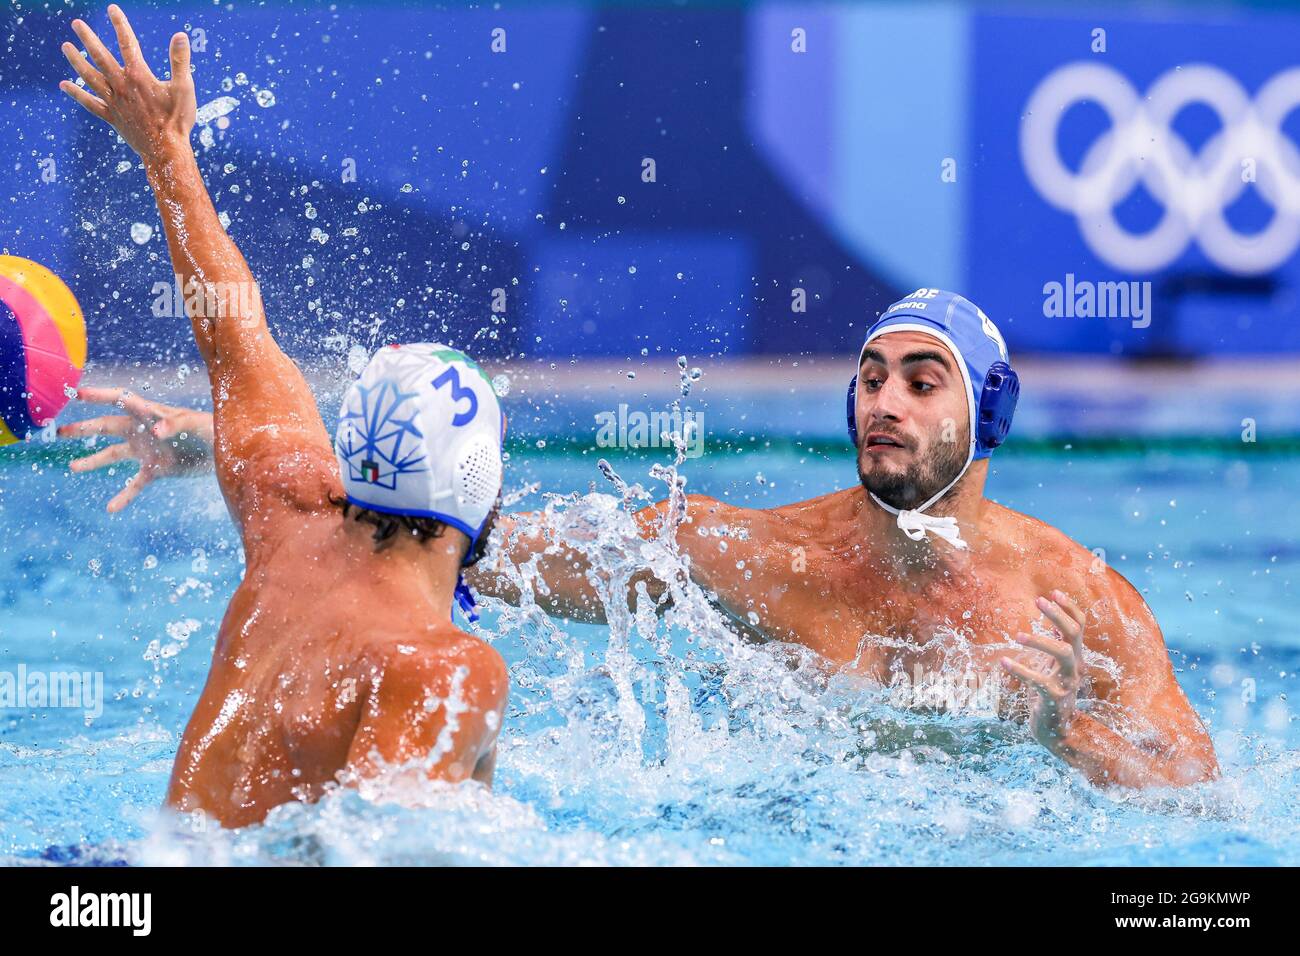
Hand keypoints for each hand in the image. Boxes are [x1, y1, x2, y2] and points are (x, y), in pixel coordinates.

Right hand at [58, 386, 213, 512]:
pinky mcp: (157, 469)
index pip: (121, 400)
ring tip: (73, 467)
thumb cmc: (212, 429)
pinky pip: (135, 484)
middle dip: (84, 429)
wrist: (226, 451)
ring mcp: (148, 450)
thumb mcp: (196, 424)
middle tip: (60, 432)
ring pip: (113, 454)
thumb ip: (176, 424)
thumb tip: (156, 431)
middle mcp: (143, 430)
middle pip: (108, 426)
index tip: (78, 393)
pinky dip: (124, 495)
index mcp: (151, 413)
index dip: (100, 395)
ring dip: (93, 461)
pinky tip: (111, 508)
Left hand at [59, 5, 194, 161]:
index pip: (127, 44)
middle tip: (76, 24)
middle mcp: (121, 86)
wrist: (166, 151)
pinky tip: (64, 85)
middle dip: (88, 39)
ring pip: (90, 77)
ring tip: (65, 47)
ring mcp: (114, 102)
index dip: (119, 25)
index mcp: (139, 76)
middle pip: (100, 57)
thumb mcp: (184, 89)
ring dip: (76, 61)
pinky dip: (77, 94)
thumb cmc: (178, 121)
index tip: (112, 9)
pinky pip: (90, 104)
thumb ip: (180, 61)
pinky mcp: (112, 117)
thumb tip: (181, 35)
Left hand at [1000, 590, 1088, 753]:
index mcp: (1074, 655)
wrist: (1055, 728)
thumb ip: (1054, 642)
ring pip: (1062, 653)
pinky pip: (1039, 681)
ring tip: (1017, 636)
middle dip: (1057, 615)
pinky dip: (1021, 670)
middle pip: (1074, 634)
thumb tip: (1049, 614)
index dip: (1069, 607)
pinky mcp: (1054, 698)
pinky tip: (1004, 662)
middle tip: (1038, 600)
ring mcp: (1067, 683)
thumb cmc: (1051, 690)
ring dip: (1040, 641)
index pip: (1079, 625)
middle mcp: (1075, 666)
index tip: (1053, 592)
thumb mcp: (1054, 664)